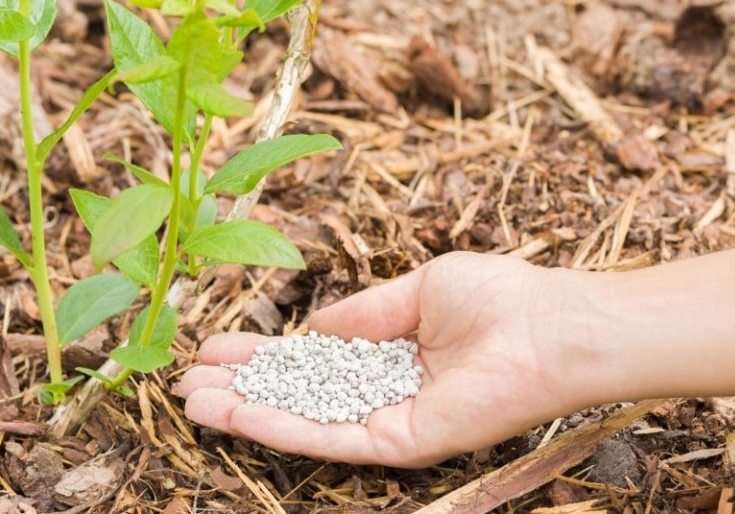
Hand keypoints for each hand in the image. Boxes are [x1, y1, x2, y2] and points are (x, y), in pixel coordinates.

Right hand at [178, 252, 591, 466]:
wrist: (549, 328)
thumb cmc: (500, 299)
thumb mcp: (416, 291)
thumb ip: (362, 315)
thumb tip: (312, 326)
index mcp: (389, 356)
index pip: (310, 362)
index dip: (261, 356)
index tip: (214, 346)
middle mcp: (384, 395)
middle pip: (296, 396)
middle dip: (239, 388)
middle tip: (186, 379)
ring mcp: (388, 422)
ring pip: (300, 423)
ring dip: (243, 413)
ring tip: (189, 402)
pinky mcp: (398, 444)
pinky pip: (327, 439)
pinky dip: (278, 427)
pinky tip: (235, 413)